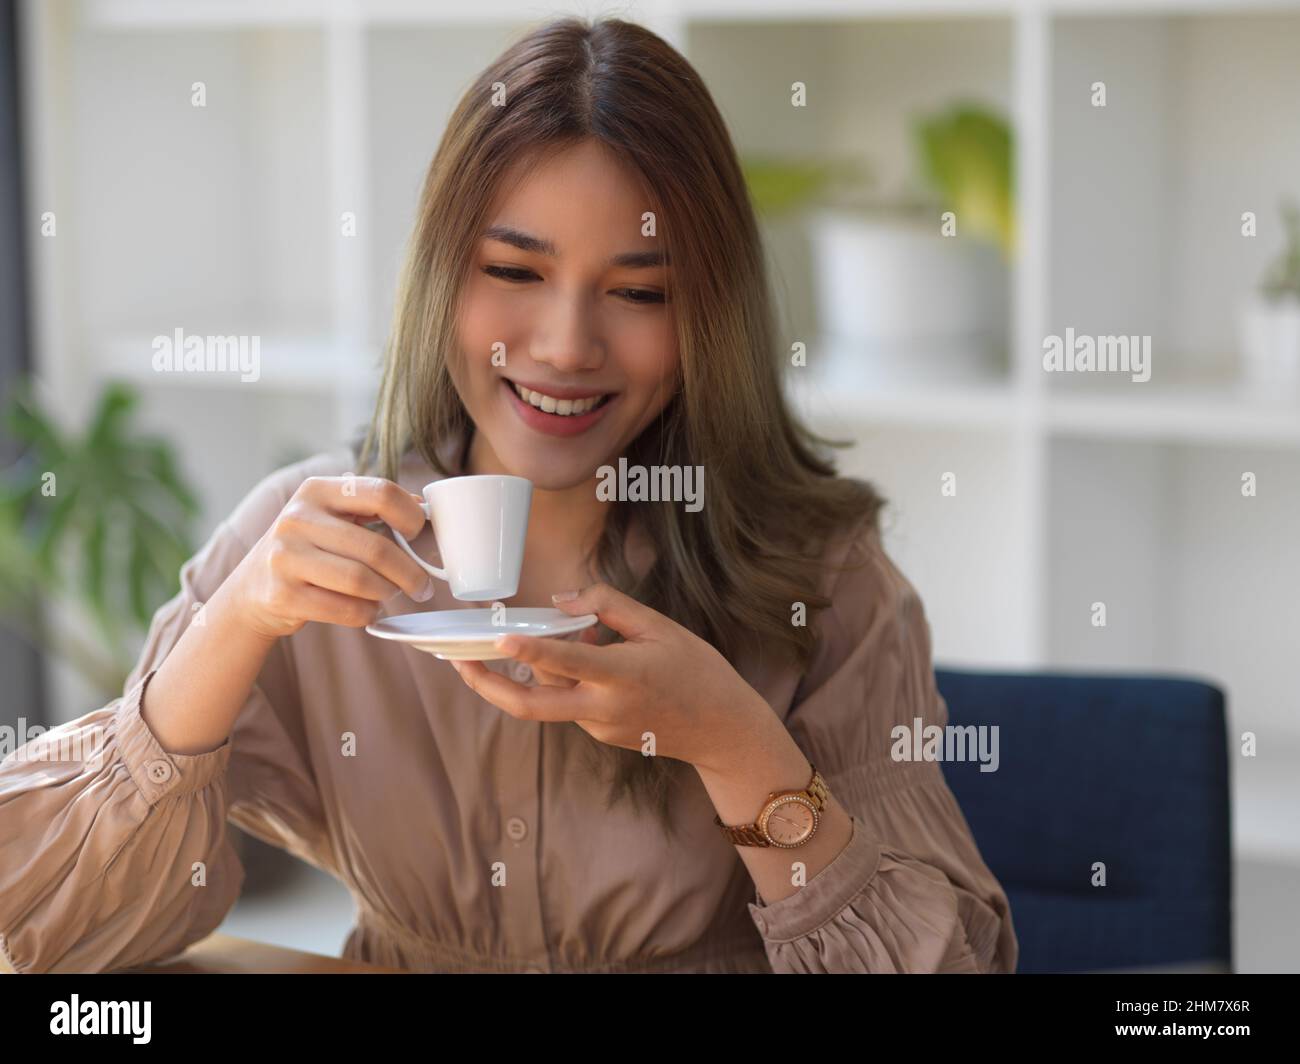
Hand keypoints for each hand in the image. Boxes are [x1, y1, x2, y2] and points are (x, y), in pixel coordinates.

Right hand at [229, 475, 434, 641]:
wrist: (253, 588)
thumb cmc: (308, 549)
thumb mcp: (331, 517)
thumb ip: (372, 508)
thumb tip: (422, 508)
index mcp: (316, 490)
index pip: (380, 493)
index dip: (410, 517)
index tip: (418, 535)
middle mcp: (297, 519)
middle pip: (376, 548)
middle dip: (410, 572)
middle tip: (422, 586)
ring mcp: (285, 557)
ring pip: (362, 581)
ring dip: (387, 593)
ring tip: (391, 594)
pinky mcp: (282, 594)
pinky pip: (346, 609)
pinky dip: (367, 613)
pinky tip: (369, 610)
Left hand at [447, 583, 775, 773]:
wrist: (722, 730)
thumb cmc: (697, 671)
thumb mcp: (660, 627)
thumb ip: (608, 607)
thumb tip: (561, 602)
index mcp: (620, 677)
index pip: (566, 663)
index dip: (530, 653)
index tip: (499, 642)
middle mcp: (601, 708)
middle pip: (530, 706)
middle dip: (488, 686)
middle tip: (457, 663)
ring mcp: (598, 728)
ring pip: (553, 696)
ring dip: (545, 670)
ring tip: (584, 636)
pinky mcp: (599, 735)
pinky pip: (572, 702)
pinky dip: (570, 679)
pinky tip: (600, 658)